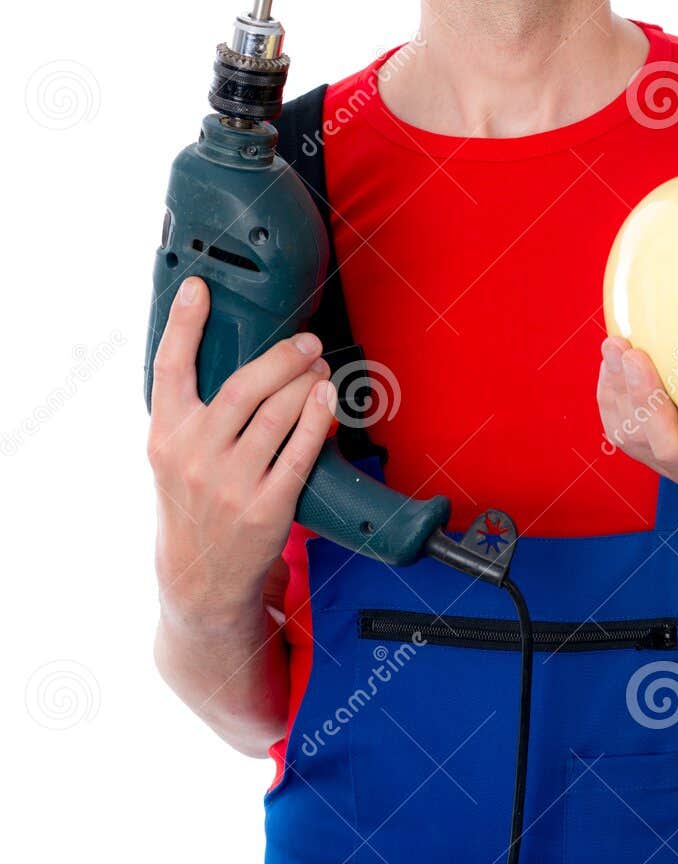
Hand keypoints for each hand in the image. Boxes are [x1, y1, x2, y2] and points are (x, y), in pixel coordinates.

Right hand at [146, 276, 339, 629]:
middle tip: (306, 341)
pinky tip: (327, 399)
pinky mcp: (265, 510)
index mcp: (165, 435)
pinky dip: (318, 421)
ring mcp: (229, 486)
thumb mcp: (172, 453)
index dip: (184, 324)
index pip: (168, 368)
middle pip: (242, 387)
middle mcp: (193, 457)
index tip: (199, 287)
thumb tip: (220, 347)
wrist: (201, 576)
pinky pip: (299, 454)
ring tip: (319, 367)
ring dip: (305, 382)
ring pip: (276, 415)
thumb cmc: (193, 502)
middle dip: (281, 356)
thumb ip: (189, 408)